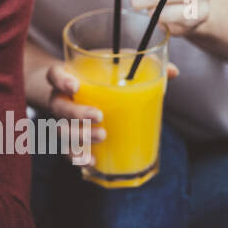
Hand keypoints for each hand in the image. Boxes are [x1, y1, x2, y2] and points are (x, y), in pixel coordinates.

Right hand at [42, 60, 179, 164]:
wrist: (71, 90)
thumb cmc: (96, 77)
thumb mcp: (112, 67)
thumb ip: (140, 66)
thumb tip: (174, 71)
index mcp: (67, 77)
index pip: (54, 74)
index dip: (61, 80)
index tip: (74, 86)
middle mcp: (60, 98)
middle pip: (59, 106)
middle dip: (78, 113)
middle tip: (99, 116)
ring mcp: (62, 120)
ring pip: (61, 130)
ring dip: (79, 137)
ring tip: (102, 137)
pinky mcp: (69, 138)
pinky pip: (66, 150)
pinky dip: (77, 157)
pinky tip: (92, 161)